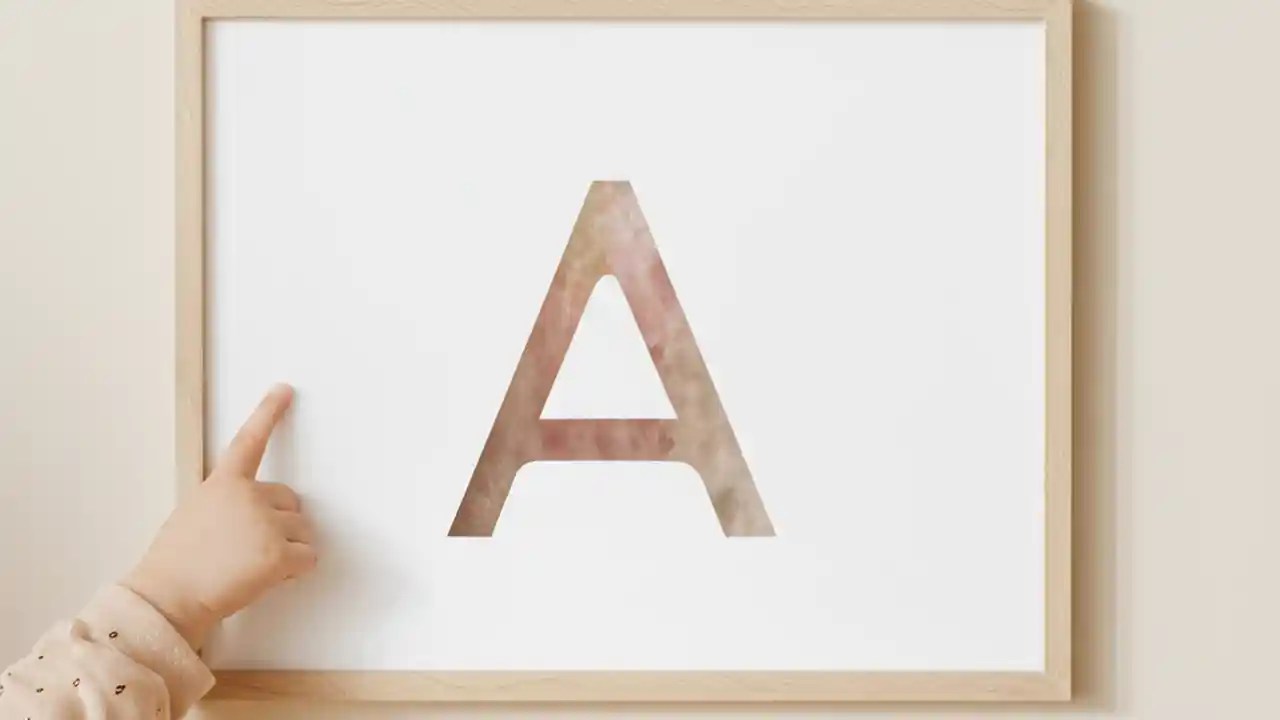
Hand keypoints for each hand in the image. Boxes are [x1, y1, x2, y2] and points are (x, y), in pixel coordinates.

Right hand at [123, 384, 315, 649]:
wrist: (168, 598)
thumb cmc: (176, 565)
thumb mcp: (195, 515)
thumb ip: (227, 504)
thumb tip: (250, 516)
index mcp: (223, 483)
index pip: (249, 441)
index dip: (268, 413)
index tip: (285, 389)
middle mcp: (249, 496)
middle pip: (291, 502)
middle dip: (279, 524)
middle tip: (246, 550)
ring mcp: (266, 523)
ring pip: (303, 532)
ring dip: (288, 550)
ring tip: (250, 567)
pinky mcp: (279, 554)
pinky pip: (309, 558)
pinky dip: (296, 571)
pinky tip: (266, 579)